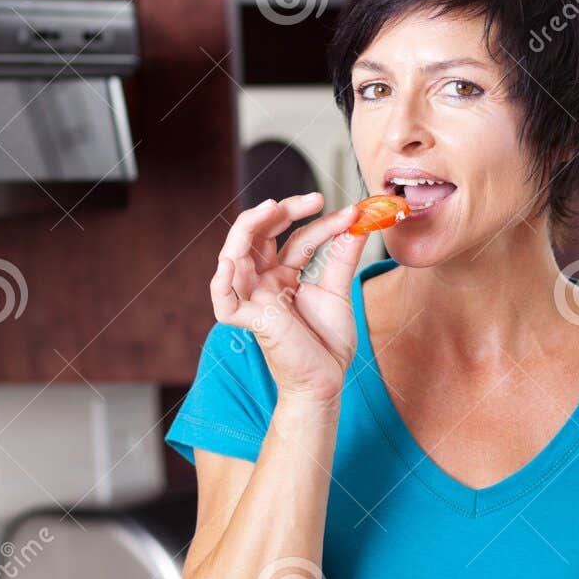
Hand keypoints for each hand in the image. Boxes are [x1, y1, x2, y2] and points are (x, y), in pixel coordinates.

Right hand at [211, 193, 361, 404]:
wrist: (327, 381)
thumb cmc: (328, 343)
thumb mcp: (339, 291)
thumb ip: (343, 256)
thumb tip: (357, 221)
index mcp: (282, 275)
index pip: (295, 238)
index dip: (319, 221)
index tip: (352, 213)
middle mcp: (264, 282)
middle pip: (258, 235)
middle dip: (281, 211)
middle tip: (315, 197)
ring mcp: (254, 299)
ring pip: (234, 256)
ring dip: (247, 228)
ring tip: (271, 207)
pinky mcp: (250, 321)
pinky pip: (224, 301)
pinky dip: (221, 282)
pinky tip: (230, 261)